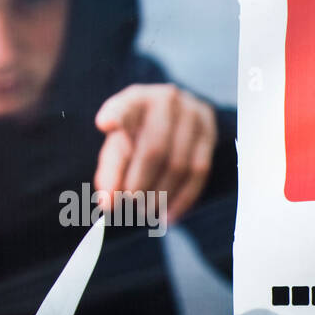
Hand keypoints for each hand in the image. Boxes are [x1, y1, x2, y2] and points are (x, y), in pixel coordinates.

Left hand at [94, 83, 217, 223]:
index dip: (116, 115)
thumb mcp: (120, 144)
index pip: (125, 106)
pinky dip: (183, 199)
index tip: (105, 125)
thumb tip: (108, 203)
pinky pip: (199, 172)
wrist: (179, 118)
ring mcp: (193, 116)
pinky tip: (169, 215)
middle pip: (155, 148)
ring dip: (161, 195)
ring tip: (146, 212)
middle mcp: (167, 101)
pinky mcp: (210, 134)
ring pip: (179, 164)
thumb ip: (111, 171)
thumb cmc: (141, 135)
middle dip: (140, 182)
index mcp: (137, 98)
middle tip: (130, 204)